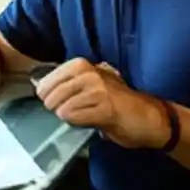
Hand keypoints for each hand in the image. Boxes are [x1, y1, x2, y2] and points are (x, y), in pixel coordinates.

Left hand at [34, 58, 169, 148]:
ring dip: (71, 117)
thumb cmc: (116, 102)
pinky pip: (75, 118)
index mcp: (80, 65)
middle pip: (50, 96)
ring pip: (61, 109)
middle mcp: (87, 73)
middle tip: (75, 112)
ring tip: (87, 115)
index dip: (48, 97)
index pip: (45, 83)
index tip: (60, 102)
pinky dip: (79, 124)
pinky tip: (92, 121)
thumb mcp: (89, 85)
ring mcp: (97, 90)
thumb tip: (40, 90)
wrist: (149, 117)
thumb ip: (67, 85)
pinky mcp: (104, 109)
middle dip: (57, 109)